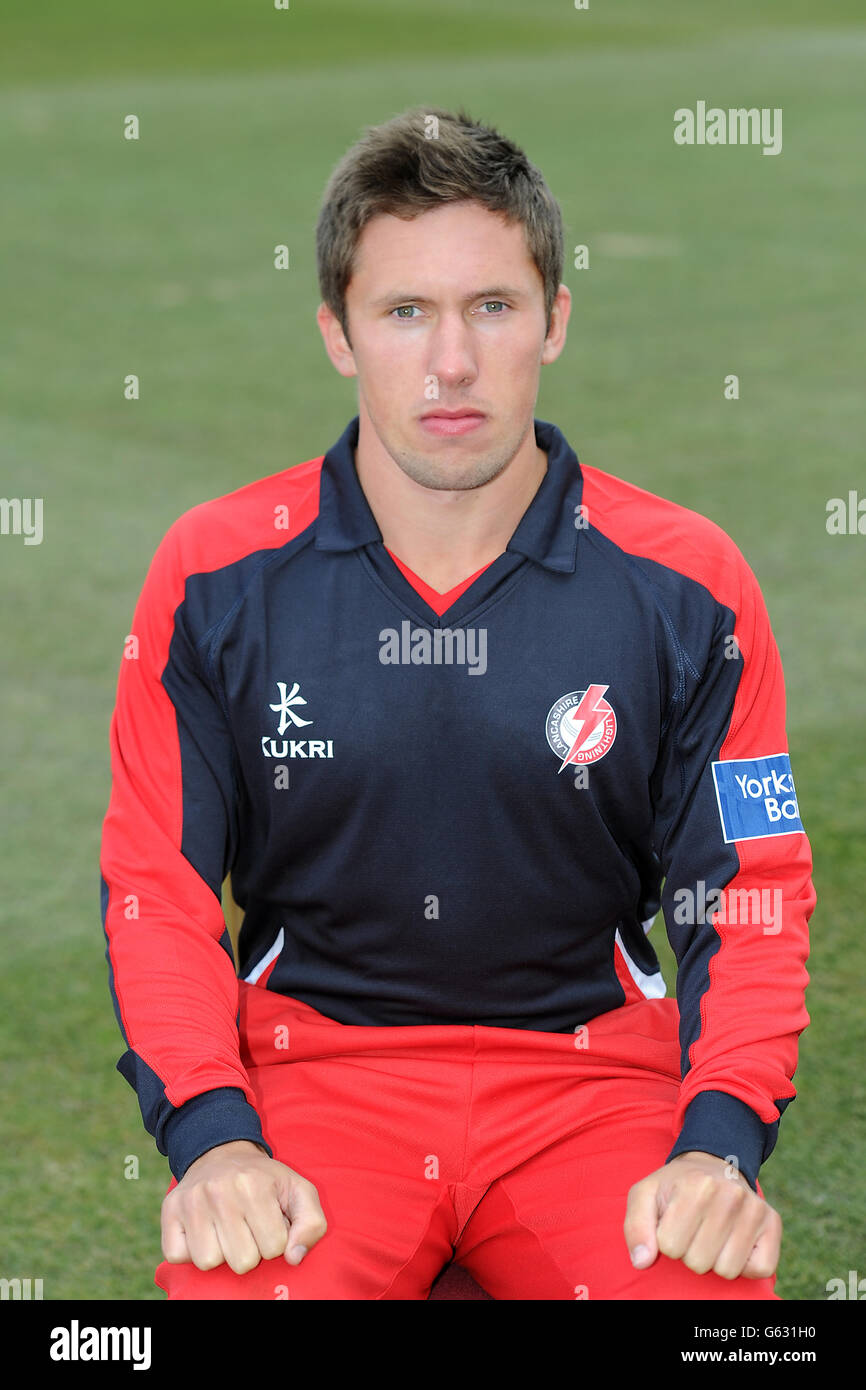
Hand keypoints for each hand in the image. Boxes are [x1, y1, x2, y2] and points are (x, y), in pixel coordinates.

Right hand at [161, 1139, 327, 1273]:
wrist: (221, 1153)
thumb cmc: (264, 1180)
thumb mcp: (299, 1191)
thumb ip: (312, 1223)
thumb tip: (293, 1258)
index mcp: (256, 1186)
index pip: (274, 1248)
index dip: (275, 1241)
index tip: (269, 1222)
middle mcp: (220, 1191)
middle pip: (242, 1262)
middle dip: (250, 1251)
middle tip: (247, 1227)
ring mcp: (191, 1201)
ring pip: (208, 1263)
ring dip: (220, 1253)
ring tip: (226, 1229)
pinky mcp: (168, 1211)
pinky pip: (177, 1257)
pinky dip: (190, 1251)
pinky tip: (203, 1231)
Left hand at [623, 1150, 781, 1279]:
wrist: (714, 1164)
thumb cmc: (676, 1187)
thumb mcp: (645, 1195)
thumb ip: (636, 1226)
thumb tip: (642, 1261)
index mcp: (695, 1186)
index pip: (669, 1247)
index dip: (666, 1242)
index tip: (672, 1223)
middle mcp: (729, 1195)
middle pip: (699, 1262)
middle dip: (689, 1252)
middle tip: (694, 1229)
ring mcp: (755, 1208)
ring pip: (727, 1270)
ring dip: (715, 1260)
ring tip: (711, 1235)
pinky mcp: (773, 1223)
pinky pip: (760, 1270)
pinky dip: (744, 1265)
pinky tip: (734, 1242)